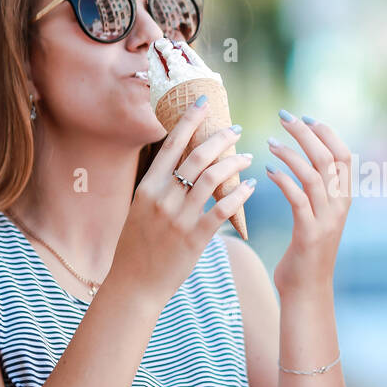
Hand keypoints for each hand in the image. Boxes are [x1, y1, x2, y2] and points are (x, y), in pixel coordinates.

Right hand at [114, 96, 255, 307]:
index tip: (203, 101)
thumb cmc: (139, 247)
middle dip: (219, 138)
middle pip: (196, 157)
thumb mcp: (141, 210)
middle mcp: (161, 198)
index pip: (170, 145)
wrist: (134, 285)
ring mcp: (177, 218)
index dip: (188, 120)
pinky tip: (252, 187)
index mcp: (147, 187)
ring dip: (233, 163)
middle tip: (235, 129)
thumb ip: (160, 187)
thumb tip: (181, 163)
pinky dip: (239, 195)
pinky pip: (222, 210)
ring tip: (247, 156)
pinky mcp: (194, 238)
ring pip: (212, 179)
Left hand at [265, 112, 351, 295]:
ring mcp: (326, 219)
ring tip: (270, 142)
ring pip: (314, 175)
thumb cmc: (306, 252)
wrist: (308, 291)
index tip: (305, 117)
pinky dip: (284, 181)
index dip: (327, 132)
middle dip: (306, 133)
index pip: (344, 154)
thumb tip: (305, 161)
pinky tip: (268, 172)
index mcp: (343, 198)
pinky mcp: (309, 233)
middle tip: (284, 116)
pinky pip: (298, 199)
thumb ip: (316, 191)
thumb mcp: (318, 216)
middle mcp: (340, 206)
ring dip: (291, 154)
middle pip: (329, 158)